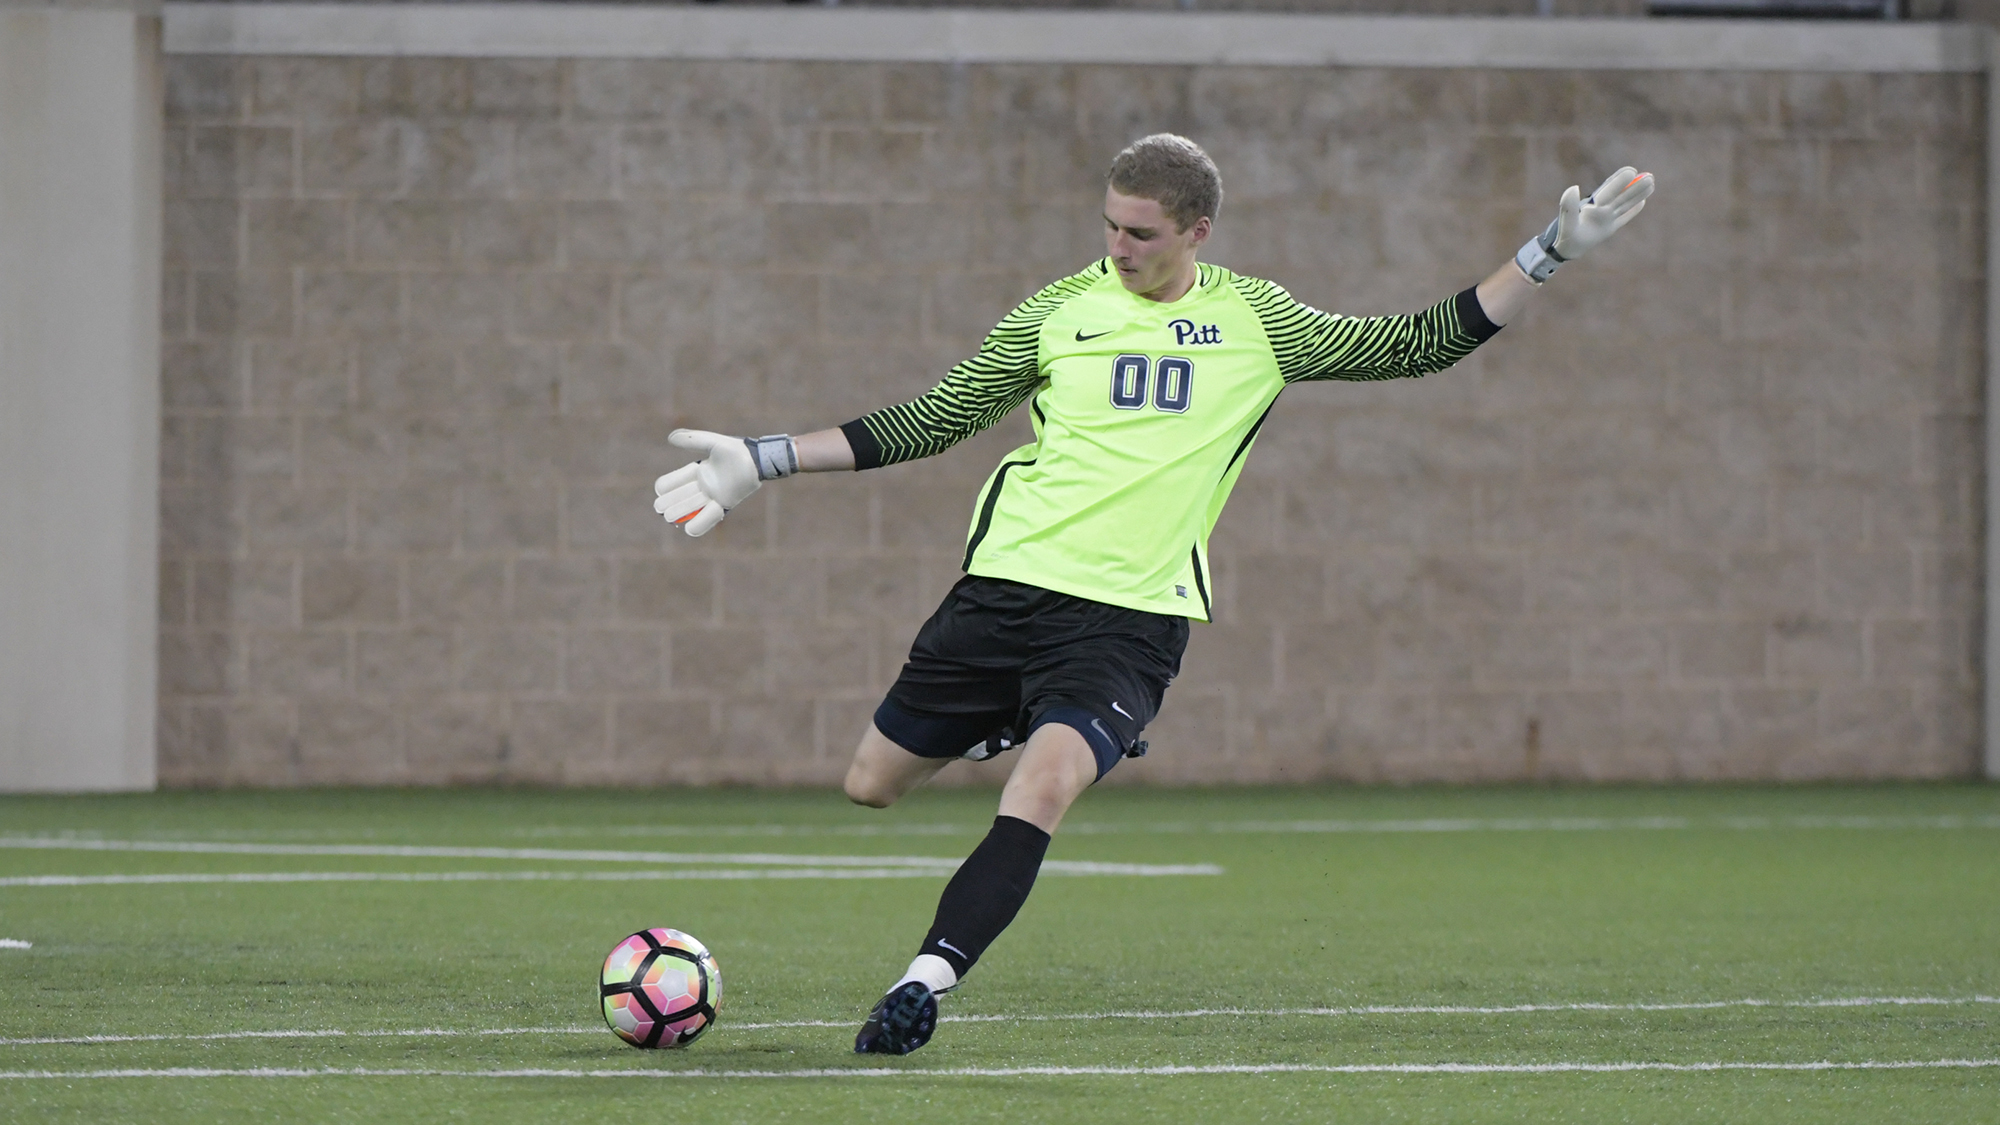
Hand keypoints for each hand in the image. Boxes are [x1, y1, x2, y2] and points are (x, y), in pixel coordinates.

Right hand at [652, 429, 761, 536]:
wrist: (757, 460)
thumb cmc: (736, 450)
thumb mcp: (713, 442)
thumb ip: (693, 439)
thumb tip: (670, 438)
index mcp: (699, 470)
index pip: (677, 479)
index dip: (667, 485)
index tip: (661, 489)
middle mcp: (704, 484)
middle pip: (681, 495)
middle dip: (669, 502)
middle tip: (660, 508)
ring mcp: (714, 495)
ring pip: (692, 506)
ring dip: (680, 512)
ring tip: (668, 517)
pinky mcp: (726, 503)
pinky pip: (710, 516)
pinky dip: (700, 524)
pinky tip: (689, 529)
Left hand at [1515, 166, 1654, 283]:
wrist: (1565, 250)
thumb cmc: (1564, 235)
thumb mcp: (1566, 221)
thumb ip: (1568, 206)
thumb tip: (1573, 187)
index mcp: (1593, 206)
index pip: (1609, 191)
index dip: (1619, 181)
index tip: (1631, 171)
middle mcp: (1602, 210)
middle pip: (1621, 196)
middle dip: (1635, 186)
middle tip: (1650, 175)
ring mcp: (1607, 219)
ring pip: (1626, 204)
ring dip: (1638, 194)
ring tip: (1651, 182)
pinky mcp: (1609, 229)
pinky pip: (1624, 218)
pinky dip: (1633, 211)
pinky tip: (1642, 203)